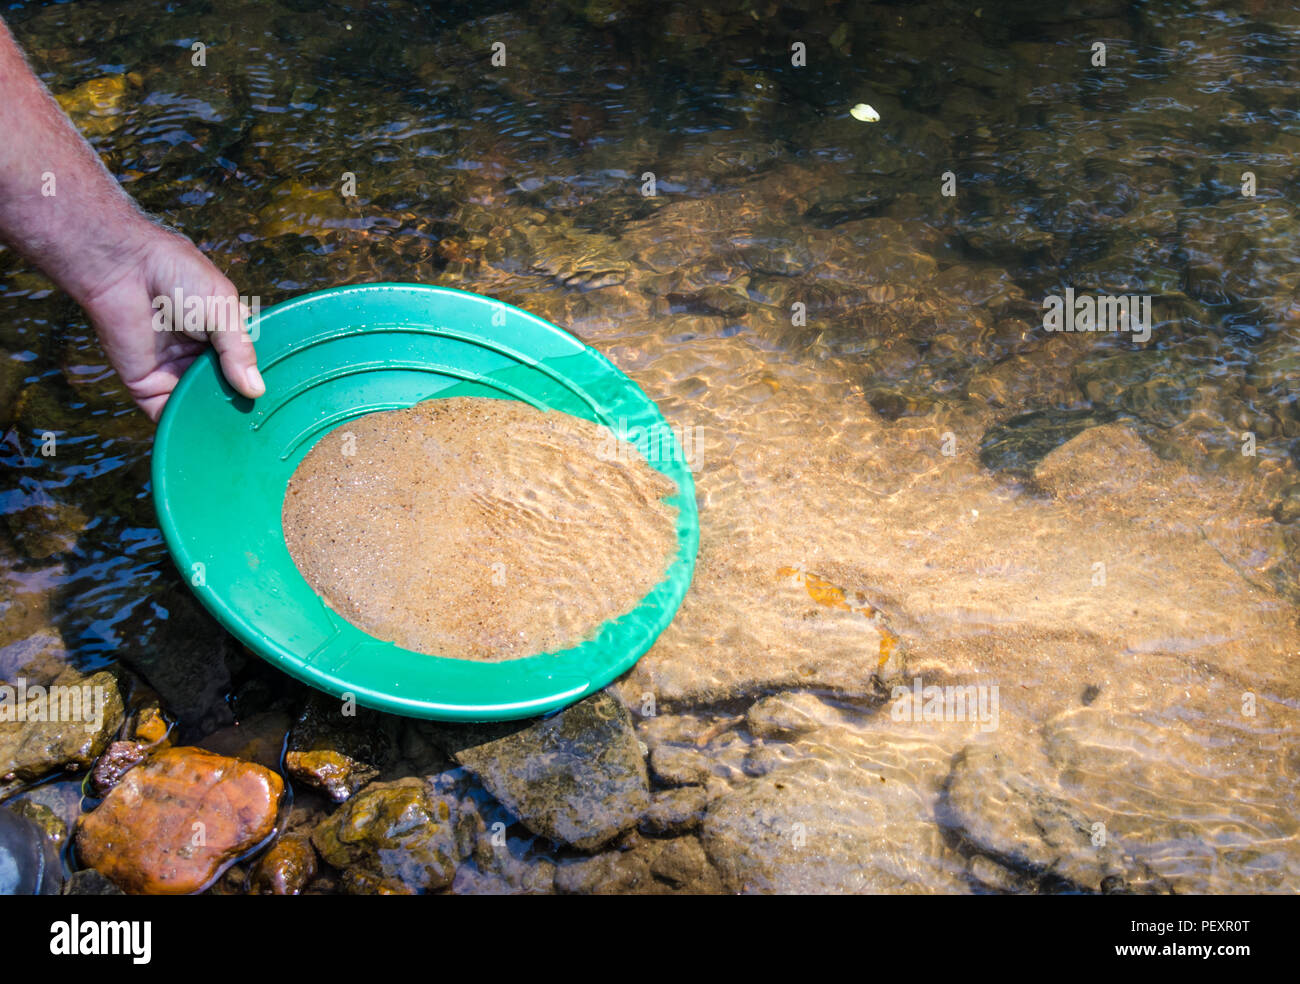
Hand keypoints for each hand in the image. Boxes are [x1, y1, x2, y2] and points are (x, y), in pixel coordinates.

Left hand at [76, 224, 264, 420]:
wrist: (126, 269)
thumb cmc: (178, 277)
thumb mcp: (224, 311)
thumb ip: (240, 352)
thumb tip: (256, 391)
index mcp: (222, 335)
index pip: (246, 366)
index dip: (259, 381)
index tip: (277, 400)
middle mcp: (199, 356)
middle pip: (225, 390)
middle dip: (238, 405)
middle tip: (259, 423)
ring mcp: (174, 372)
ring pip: (200, 405)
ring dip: (214, 418)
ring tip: (236, 434)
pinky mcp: (148, 386)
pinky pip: (169, 413)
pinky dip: (183, 426)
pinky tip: (203, 435)